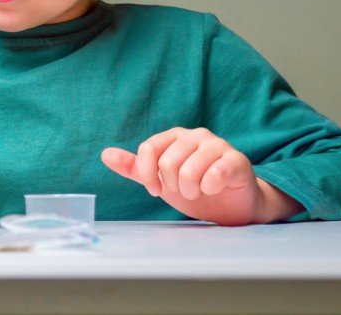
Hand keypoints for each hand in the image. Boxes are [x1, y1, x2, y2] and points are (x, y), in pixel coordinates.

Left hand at [101, 127, 300, 225]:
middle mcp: (196, 135)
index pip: (148, 148)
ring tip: (199, 191)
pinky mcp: (236, 160)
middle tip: (184, 191)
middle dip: (172, 186)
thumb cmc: (195, 189)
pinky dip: (209, 189)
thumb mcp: (160, 181)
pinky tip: (215, 189)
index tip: (154, 189)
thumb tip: (105, 154)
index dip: (147, 174)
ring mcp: (217, 145)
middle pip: (167, 162)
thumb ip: (135, 168)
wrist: (232, 205)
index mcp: (174, 136)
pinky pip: (214, 175)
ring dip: (191, 190)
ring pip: (189, 171)